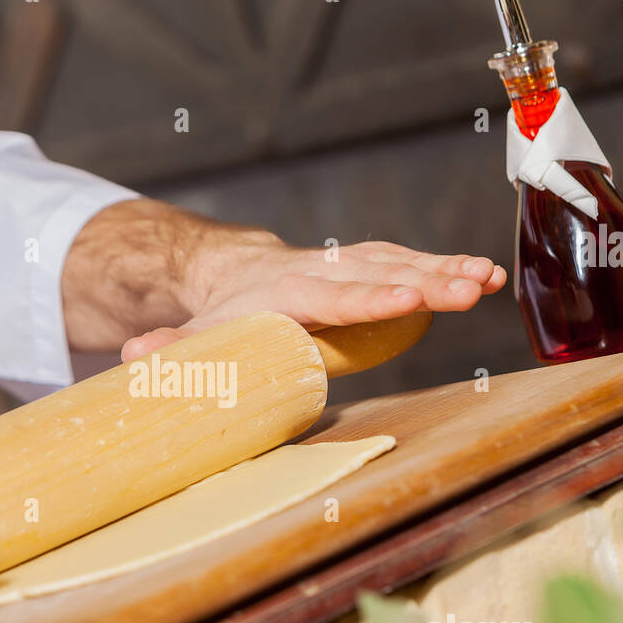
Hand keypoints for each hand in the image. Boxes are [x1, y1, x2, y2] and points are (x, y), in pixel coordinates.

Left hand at [122, 230, 505, 360]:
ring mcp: (353, 265)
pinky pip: (413, 264)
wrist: (241, 271)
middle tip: (471, 288)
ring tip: (490, 280)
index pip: (336, 295)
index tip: (405, 298)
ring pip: (405, 262)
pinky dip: (448, 268)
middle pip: (382, 273)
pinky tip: (486, 276)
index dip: (370, 298)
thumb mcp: (201, 330)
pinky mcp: (372, 266)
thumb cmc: (229, 310)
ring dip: (448, 271)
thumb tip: (132, 360)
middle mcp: (328, 271)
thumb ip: (174, 346)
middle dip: (428, 280)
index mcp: (292, 292)